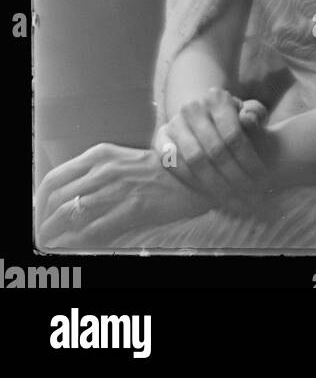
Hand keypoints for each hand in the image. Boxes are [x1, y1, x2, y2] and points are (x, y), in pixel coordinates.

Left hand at [35, 143, 209, 247]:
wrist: (191, 177)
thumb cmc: (154, 171)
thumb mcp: (120, 161)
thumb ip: (93, 172)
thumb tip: (65, 195)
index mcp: (100, 154)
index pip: (55, 178)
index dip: (40, 201)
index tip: (39, 214)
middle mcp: (106, 168)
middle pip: (58, 197)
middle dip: (44, 220)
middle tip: (43, 234)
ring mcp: (119, 187)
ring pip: (72, 213)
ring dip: (56, 233)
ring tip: (52, 244)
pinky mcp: (133, 206)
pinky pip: (95, 228)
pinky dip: (78, 241)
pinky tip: (74, 246)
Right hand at [155, 87, 270, 212]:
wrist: (203, 117)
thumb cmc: (232, 119)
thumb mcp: (249, 112)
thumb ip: (255, 114)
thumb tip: (248, 119)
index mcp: (217, 98)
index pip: (234, 135)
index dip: (248, 161)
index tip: (261, 180)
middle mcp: (193, 108)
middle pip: (216, 151)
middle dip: (235, 178)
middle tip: (249, 197)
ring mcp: (175, 123)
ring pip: (195, 160)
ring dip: (215, 184)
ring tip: (233, 200)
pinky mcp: (161, 138)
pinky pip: (174, 164)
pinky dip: (192, 180)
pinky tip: (209, 193)